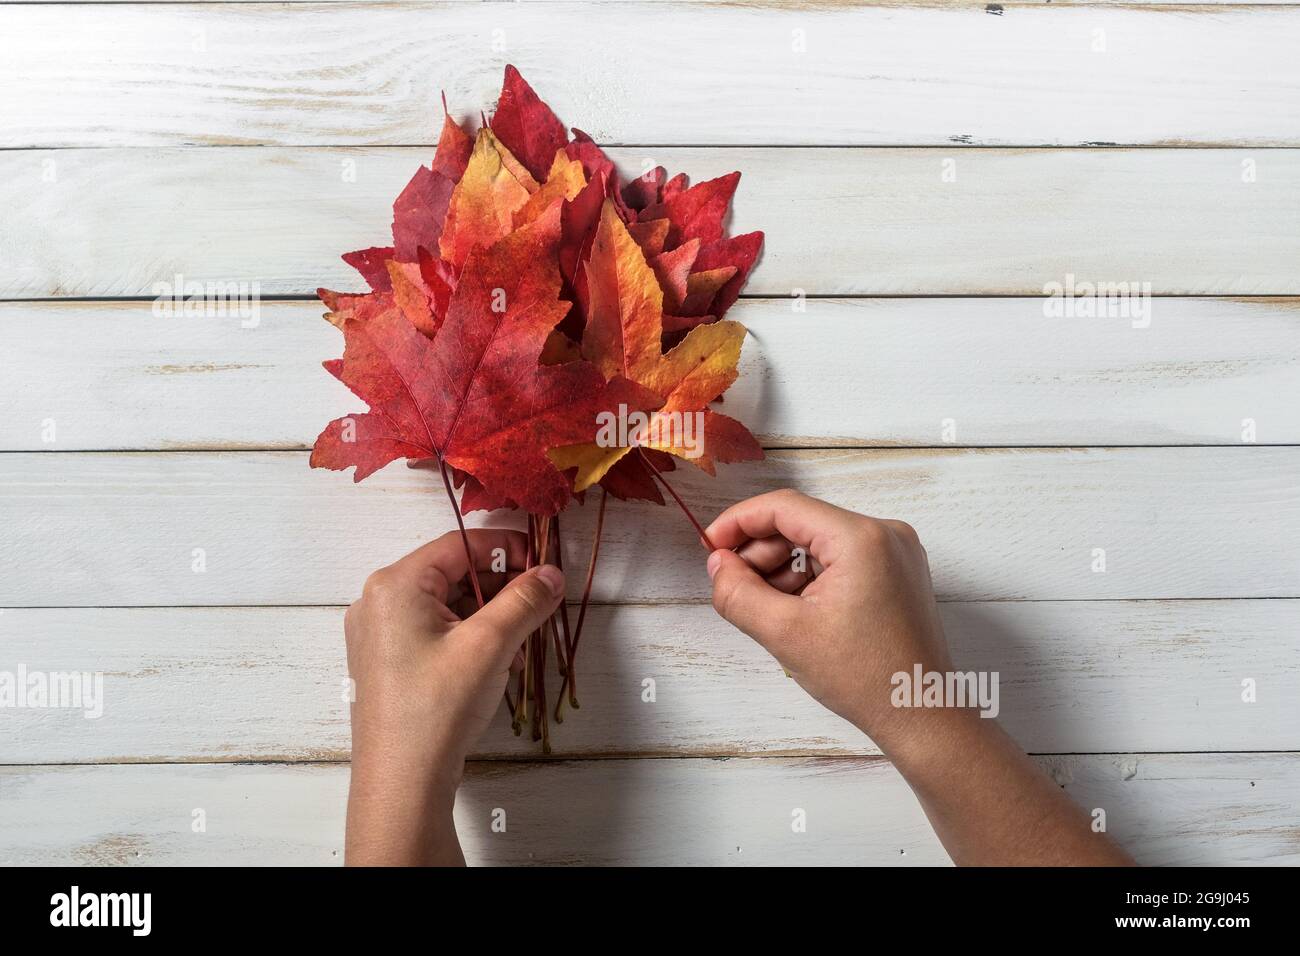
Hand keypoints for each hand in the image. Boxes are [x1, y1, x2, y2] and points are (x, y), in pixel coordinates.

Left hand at [344, 529, 563, 865]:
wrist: (401, 782)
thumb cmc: (437, 707)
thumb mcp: (490, 645)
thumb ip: (524, 601)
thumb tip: (552, 574)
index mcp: (395, 583)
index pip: (460, 544)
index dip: (507, 549)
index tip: (544, 567)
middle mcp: (379, 600)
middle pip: (453, 573)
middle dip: (500, 589)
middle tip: (538, 608)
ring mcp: (378, 633)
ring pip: (447, 605)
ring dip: (489, 618)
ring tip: (519, 647)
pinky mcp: (386, 662)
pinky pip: (434, 632)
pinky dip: (468, 639)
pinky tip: (496, 666)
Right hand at [705, 489, 956, 758]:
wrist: (921, 716)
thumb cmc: (866, 679)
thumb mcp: (784, 633)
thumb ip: (738, 592)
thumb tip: (717, 564)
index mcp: (861, 538)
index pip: (784, 507)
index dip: (739, 522)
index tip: (709, 544)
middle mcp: (884, 533)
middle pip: (802, 522)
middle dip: (760, 551)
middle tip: (731, 585)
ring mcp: (896, 552)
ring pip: (818, 542)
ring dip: (782, 567)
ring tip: (766, 607)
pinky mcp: (897, 572)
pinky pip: (840, 559)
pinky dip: (810, 577)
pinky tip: (794, 610)